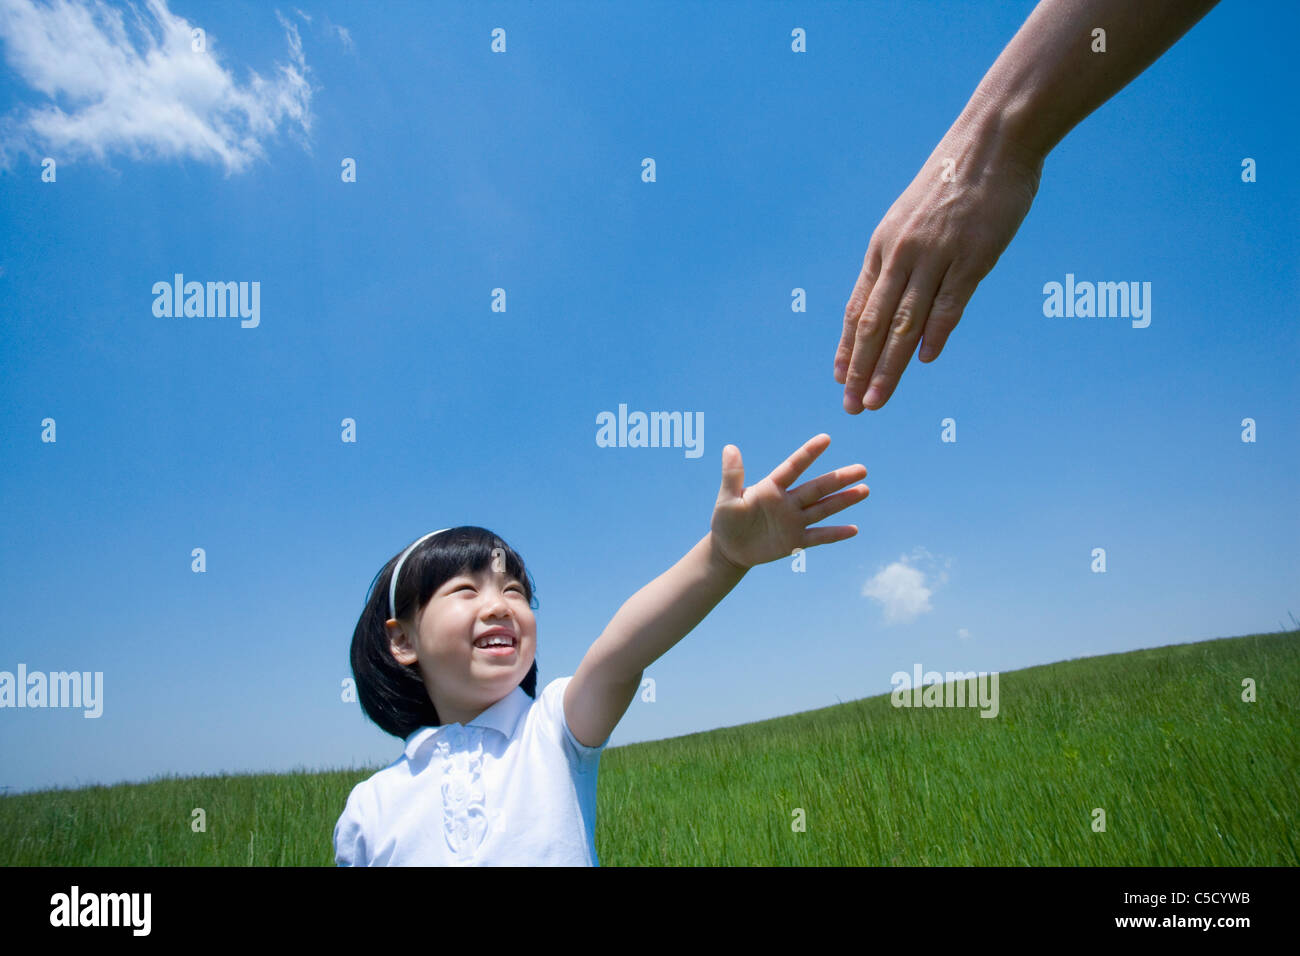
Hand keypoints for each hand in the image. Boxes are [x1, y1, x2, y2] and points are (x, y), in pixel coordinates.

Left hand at [710, 433, 867, 570]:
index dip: (809, 454)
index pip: (794, 467)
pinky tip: (854, 530)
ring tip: (864, 490)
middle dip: (839, 479)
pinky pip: (819, 537)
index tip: (826, 438)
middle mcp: (788, 502)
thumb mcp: (727, 498)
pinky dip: (835, 534)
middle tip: (862, 469)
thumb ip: (732, 475)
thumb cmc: (726, 520)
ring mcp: (794, 521)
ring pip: (823, 508)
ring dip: (843, 501)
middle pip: (817, 488)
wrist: (729, 549)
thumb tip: (730, 447)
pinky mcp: (795, 541)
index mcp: (771, 487)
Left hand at [834, 124, 1043, 411]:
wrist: (992, 140)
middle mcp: (901, 254)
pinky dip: (936, 333)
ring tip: (877, 398)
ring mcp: (936, 255)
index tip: (840, 379)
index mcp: (883, 247)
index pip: (860, 308)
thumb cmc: (953, 180)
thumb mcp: (913, 219)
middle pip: (875, 323)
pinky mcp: (972, 256)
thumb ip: (904, 260)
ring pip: (905, 322)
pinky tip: (924, 360)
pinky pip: (949, 302)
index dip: (849, 347)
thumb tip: (900, 301)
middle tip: (852, 405)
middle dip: (860, 368)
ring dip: (889, 365)